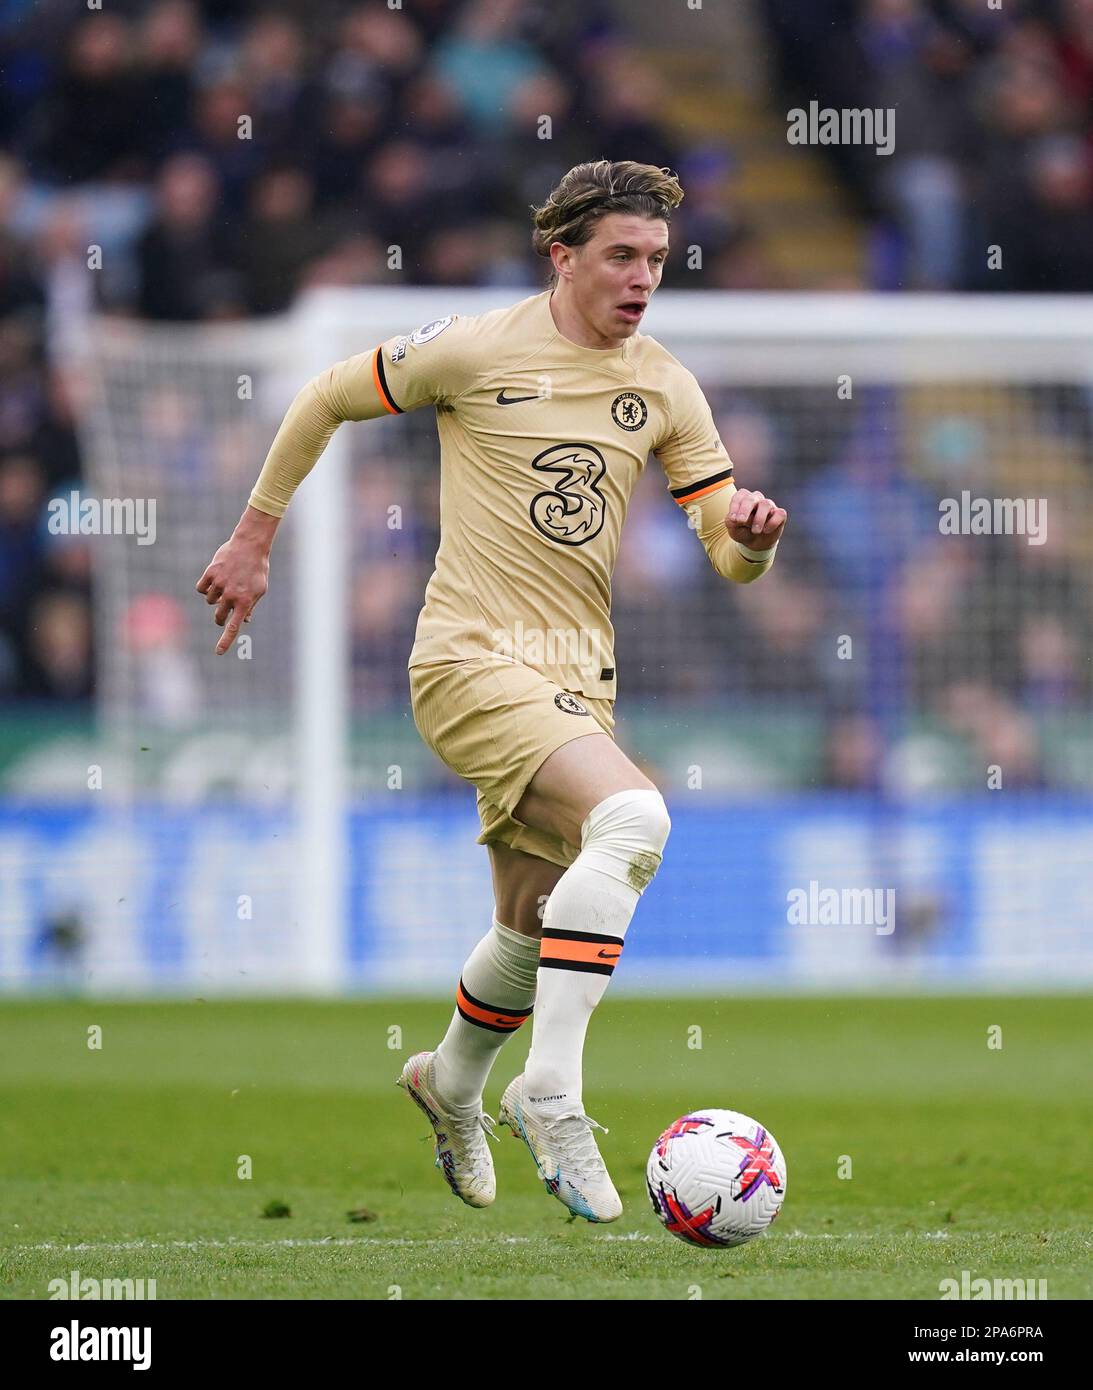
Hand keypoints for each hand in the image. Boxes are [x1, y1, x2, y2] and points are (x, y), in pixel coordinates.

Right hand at [195, 534, 269, 653]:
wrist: (250, 546)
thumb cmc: (257, 569)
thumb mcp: (259, 590)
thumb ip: (250, 606)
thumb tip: (244, 621)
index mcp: (245, 602)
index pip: (234, 627)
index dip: (226, 641)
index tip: (219, 652)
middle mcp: (231, 595)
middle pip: (218, 616)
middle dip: (219, 617)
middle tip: (224, 609)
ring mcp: (219, 584)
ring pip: (209, 601)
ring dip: (214, 597)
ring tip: (225, 584)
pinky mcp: (210, 574)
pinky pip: (201, 588)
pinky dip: (205, 587)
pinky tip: (214, 579)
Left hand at [725, 488, 786, 550]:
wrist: (754, 543)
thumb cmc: (742, 530)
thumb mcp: (733, 527)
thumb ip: (732, 521)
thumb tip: (739, 519)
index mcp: (744, 498)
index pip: (740, 496)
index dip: (735, 506)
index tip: (732, 519)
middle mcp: (757, 499)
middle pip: (751, 498)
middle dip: (745, 509)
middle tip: (741, 521)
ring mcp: (769, 505)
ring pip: (766, 504)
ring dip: (759, 518)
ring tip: (755, 531)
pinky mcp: (780, 514)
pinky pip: (780, 514)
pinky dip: (773, 523)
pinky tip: (766, 531)